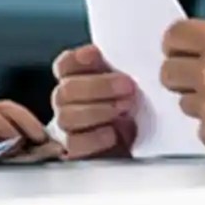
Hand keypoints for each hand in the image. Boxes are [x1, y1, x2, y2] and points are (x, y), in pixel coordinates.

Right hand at [50, 44, 137, 159]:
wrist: (138, 149)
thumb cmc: (134, 112)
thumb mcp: (130, 87)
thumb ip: (123, 71)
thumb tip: (136, 55)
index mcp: (78, 79)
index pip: (66, 65)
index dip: (77, 59)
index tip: (95, 53)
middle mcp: (67, 102)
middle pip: (66, 90)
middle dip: (98, 87)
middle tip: (128, 87)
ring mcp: (67, 127)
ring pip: (66, 116)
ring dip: (97, 111)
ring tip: (124, 109)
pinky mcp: (74, 152)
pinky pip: (73, 144)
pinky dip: (93, 137)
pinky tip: (112, 133)